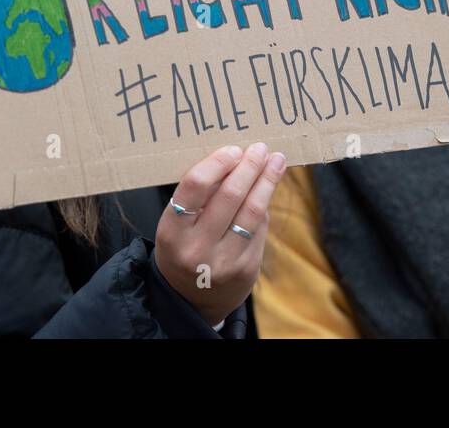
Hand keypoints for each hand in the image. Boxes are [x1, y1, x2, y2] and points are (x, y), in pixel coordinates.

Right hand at [153, 142, 285, 327]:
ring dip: (267, 181)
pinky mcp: (246, 270)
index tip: (233, 149)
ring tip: (276, 161)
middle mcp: (196, 249)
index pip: (195, 187)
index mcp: (172, 232)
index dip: (218, 162)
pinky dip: (264, 205)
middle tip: (260, 148)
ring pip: (253, 211)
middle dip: (249, 167)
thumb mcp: (178, 224)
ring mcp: (223, 262)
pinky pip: (260, 228)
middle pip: (230, 196)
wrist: (191, 300)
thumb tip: (235, 157)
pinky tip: (267, 190)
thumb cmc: (184, 246)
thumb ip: (201, 195)